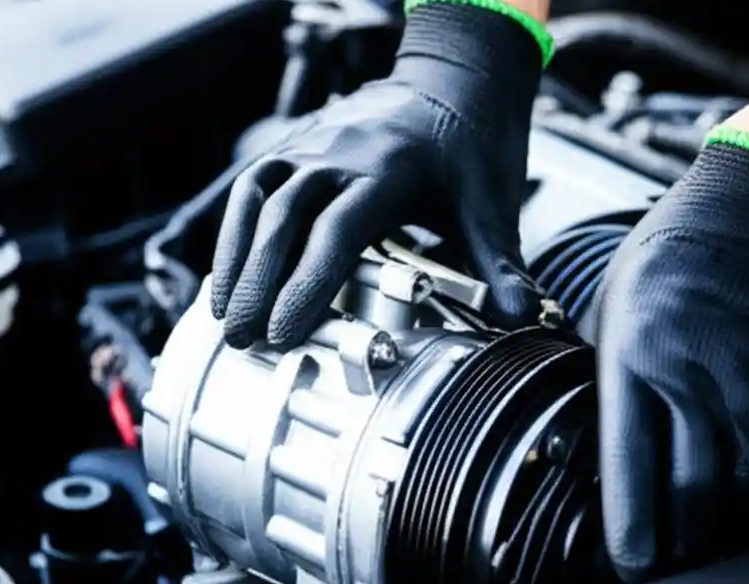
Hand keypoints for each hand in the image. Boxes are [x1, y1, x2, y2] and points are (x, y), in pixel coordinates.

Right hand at [210, 3, 547, 348]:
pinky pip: (251, 186)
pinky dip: (233, 231)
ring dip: (236, 259)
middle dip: (259, 284)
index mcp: (388, 171)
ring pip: (258, 199)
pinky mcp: (295, 147)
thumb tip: (523, 320)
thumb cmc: (470, 145)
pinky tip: (226, 274)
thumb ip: (500, 266)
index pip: (335, 233)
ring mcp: (312, 146)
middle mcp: (340, 154)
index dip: (305, 286)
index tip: (285, 333)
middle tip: (246, 339)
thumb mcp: (491, 207)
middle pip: (284, 218)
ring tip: (224, 316)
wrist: (454, 80)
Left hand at [596, 139, 748, 582]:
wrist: (740, 216)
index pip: (633, 466)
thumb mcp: (603, 324)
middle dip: (682, 548)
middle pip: (696, 492)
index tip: (629, 566)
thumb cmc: (659, 267)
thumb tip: (599, 455)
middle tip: (668, 576)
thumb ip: (605, 391)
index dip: (633, 531)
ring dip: (733, 536)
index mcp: (633, 363)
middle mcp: (693, 379)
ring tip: (714, 560)